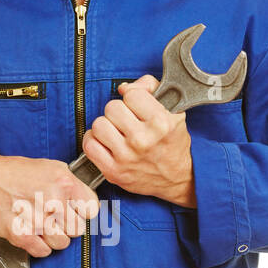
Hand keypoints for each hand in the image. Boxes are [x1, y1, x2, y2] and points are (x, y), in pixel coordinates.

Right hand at [0, 153, 99, 257]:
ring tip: (41, 225)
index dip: (82, 212)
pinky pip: (43, 251)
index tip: (75, 212)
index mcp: (65, 183)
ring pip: (62, 243)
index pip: (92, 209)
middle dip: (67, 226)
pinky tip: (32, 233)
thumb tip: (85, 200)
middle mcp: (54, 202)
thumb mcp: (51, 167)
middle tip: (54, 218)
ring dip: (53, 237)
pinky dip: (38, 246)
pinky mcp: (22, 235)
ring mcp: (38, 221)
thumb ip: (72, 184)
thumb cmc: (17, 173)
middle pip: (78, 229)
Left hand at [82, 75, 196, 207]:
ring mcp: (126, 157)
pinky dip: (94, 141)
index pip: (131, 94)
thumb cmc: (173, 143)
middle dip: (119, 112)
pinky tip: (106, 142)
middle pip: (112, 107)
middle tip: (128, 121)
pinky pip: (89, 145)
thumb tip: (123, 88)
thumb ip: (150, 89)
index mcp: (160, 123)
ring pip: (98, 124)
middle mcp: (142, 140)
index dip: (134, 98)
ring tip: (117, 132)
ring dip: (106, 126)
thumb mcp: (174, 112)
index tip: (139, 107)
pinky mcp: (113, 171)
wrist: (177, 179)